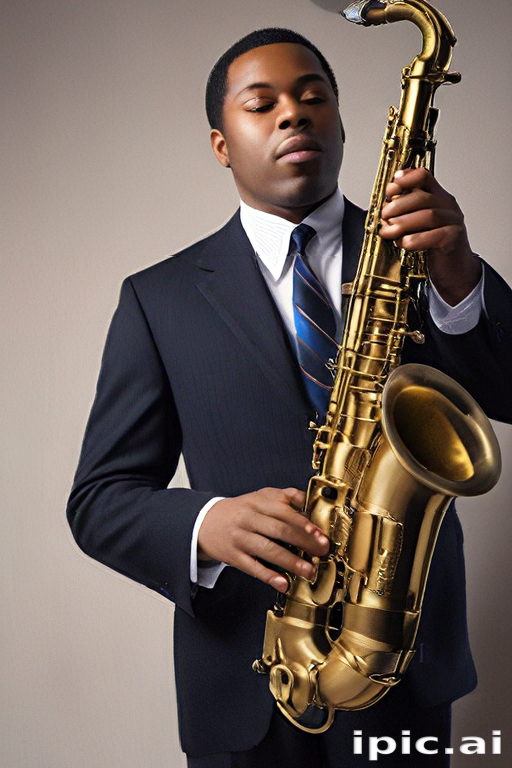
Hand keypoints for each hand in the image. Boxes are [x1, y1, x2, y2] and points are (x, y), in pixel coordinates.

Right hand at [197, 487, 329, 591]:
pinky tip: (283, 583)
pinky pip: (252, 567)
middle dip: (303, 542)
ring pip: (267, 550)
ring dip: (291, 562)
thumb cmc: (238, 510)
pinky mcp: (233, 556)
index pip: (282, 510)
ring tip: (308, 570)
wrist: (204, 522)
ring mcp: (240, 538)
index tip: (319, 532)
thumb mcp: (259, 496)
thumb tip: (308, 503)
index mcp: (257, 503)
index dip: (302, 522)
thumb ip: (284, 497)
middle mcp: (248, 519)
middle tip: (321, 551)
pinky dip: (269, 576)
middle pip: (278, 530)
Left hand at [380, 168, 481, 304]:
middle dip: (398, 206)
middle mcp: (447, 206)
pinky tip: (404, 243)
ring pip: (428, 215)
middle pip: (422, 197)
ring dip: (403, 223)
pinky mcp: (454, 239)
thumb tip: (383, 208)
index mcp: (437, 197)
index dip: (406, 179)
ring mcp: (453, 221)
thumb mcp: (416, 226)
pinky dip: (416, 239)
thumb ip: (403, 215)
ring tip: (389, 232)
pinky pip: (434, 236)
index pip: (424, 177)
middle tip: (384, 217)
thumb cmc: (433, 247)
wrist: (453, 270)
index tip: (390, 189)